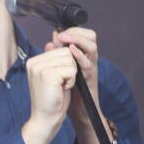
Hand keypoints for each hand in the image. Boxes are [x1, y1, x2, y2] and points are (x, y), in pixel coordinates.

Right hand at [24, 39, 79, 132]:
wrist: (45, 119)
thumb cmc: (52, 100)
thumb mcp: (54, 76)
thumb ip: (56, 60)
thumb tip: (60, 43)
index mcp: (34, 61)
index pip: (61, 50)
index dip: (66, 66)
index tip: (57, 81)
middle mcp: (34, 62)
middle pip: (67, 52)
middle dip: (70, 69)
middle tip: (59, 85)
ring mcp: (39, 68)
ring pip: (70, 60)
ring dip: (71, 75)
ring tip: (60, 87)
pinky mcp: (47, 74)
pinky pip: (71, 70)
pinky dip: (71, 82)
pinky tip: (61, 90)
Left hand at [45, 27, 104, 141]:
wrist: (75, 112)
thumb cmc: (66, 92)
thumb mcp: (59, 70)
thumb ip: (56, 56)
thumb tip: (51, 41)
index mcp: (81, 56)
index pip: (81, 35)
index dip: (71, 31)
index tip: (58, 32)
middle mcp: (88, 60)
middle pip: (91, 37)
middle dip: (77, 32)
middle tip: (63, 34)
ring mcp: (90, 69)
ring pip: (92, 47)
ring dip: (79, 40)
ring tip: (66, 39)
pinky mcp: (90, 79)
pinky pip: (88, 64)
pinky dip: (80, 56)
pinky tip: (71, 52)